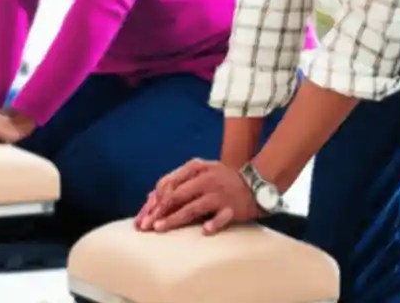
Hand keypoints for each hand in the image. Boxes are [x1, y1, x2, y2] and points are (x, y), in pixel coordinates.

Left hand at [134, 159, 260, 234]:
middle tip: (146, 226)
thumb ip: (177, 182)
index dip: (154, 200)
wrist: (255, 183)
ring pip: (193, 208)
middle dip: (158, 212)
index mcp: (195, 169)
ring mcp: (219, 194)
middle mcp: (206, 180)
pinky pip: (222, 217)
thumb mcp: (199, 173)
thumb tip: (150, 196)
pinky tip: (205, 231)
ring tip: (160, 228)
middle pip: (176, 196)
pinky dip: (214, 223)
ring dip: (175, 218)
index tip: (143, 215)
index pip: (168, 184)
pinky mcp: (233, 208)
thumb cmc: (221, 179)